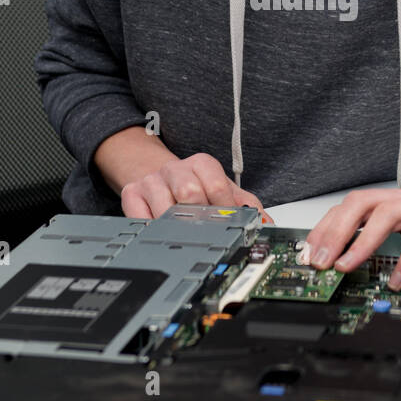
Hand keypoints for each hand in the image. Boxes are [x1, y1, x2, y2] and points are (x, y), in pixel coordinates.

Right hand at [120, 151, 272, 222]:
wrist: (162, 178)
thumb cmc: (198, 188)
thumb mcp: (227, 193)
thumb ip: (250, 208)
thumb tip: (268, 225)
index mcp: (203, 164)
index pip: (217, 186)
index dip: (225, 210)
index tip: (229, 225)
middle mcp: (176, 168)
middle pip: (190, 194)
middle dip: (201, 219)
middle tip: (206, 233)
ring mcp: (152, 180)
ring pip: (165, 208)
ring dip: (178, 228)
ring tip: (185, 236)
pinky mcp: (132, 193)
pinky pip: (140, 217)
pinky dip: (152, 230)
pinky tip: (161, 234)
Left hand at [303, 188, 400, 288]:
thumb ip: (383, 247)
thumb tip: (343, 268)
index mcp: (394, 203)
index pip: (349, 207)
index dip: (325, 228)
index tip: (308, 254)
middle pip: (361, 202)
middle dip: (335, 231)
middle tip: (321, 260)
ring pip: (387, 212)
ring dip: (361, 241)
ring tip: (347, 266)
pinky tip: (397, 278)